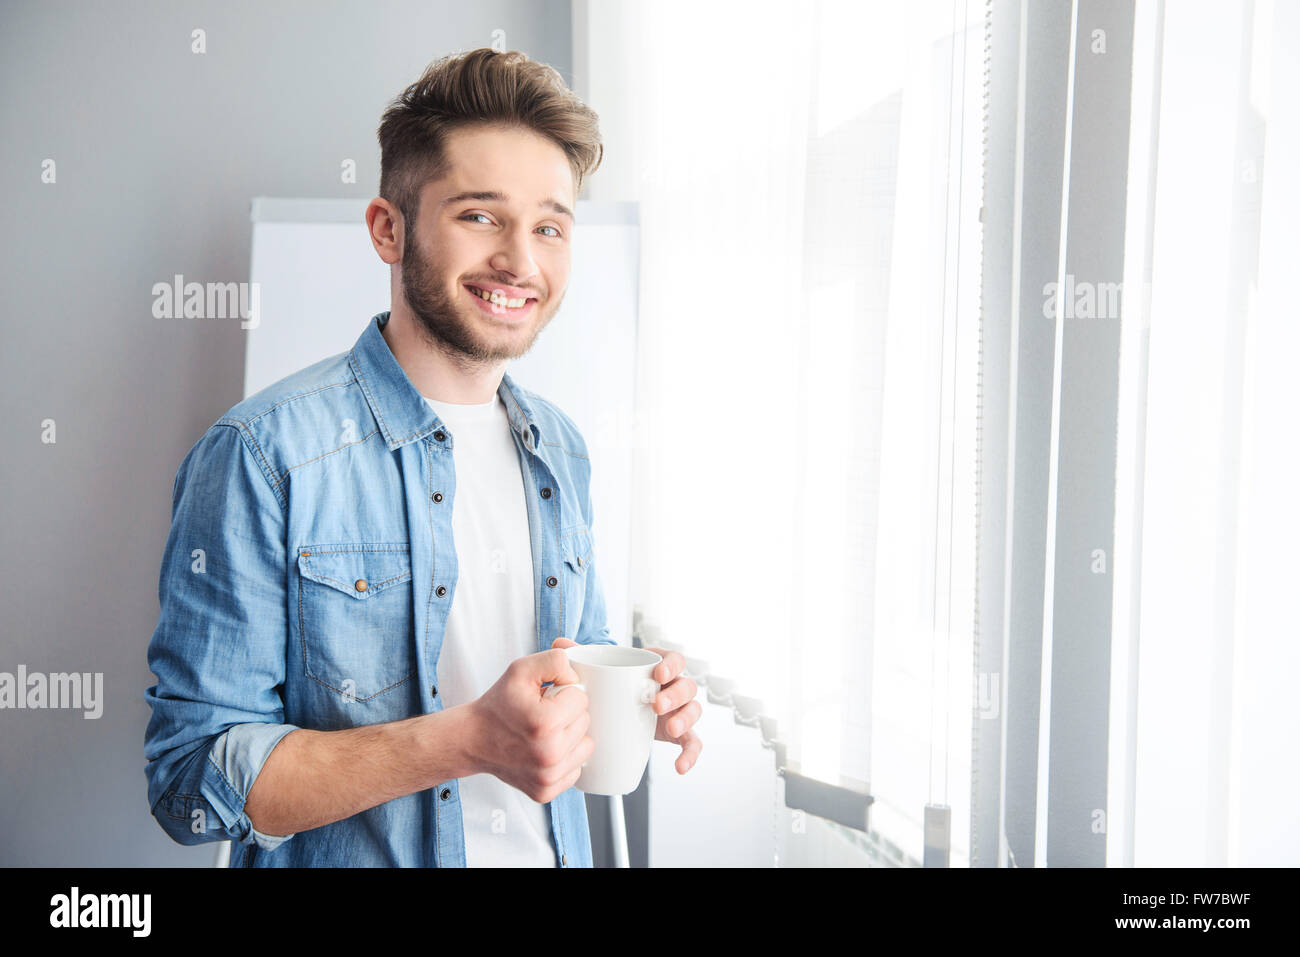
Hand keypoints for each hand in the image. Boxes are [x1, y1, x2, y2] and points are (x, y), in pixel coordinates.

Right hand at [466, 648, 593, 803]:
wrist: (473, 739)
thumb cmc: (498, 704)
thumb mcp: (521, 669)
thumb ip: (554, 660)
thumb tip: (576, 674)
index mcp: (545, 723)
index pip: (581, 698)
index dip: (564, 692)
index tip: (546, 697)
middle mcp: (549, 755)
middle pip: (585, 722)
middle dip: (568, 713)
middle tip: (543, 713)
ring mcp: (547, 778)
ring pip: (585, 746)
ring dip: (570, 736)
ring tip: (545, 732)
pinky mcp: (545, 792)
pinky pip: (575, 770)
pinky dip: (564, 759)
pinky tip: (544, 750)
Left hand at [551, 638, 702, 774]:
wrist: (619, 709)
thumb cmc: (612, 684)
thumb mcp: (599, 669)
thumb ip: (582, 655)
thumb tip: (559, 643)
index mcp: (659, 667)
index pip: (675, 659)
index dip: (672, 665)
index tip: (658, 674)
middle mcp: (673, 686)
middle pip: (687, 685)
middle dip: (676, 694)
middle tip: (656, 704)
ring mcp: (678, 710)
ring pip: (694, 710)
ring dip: (686, 719)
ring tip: (671, 728)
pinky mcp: (678, 733)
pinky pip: (693, 743)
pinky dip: (691, 754)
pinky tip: (680, 767)